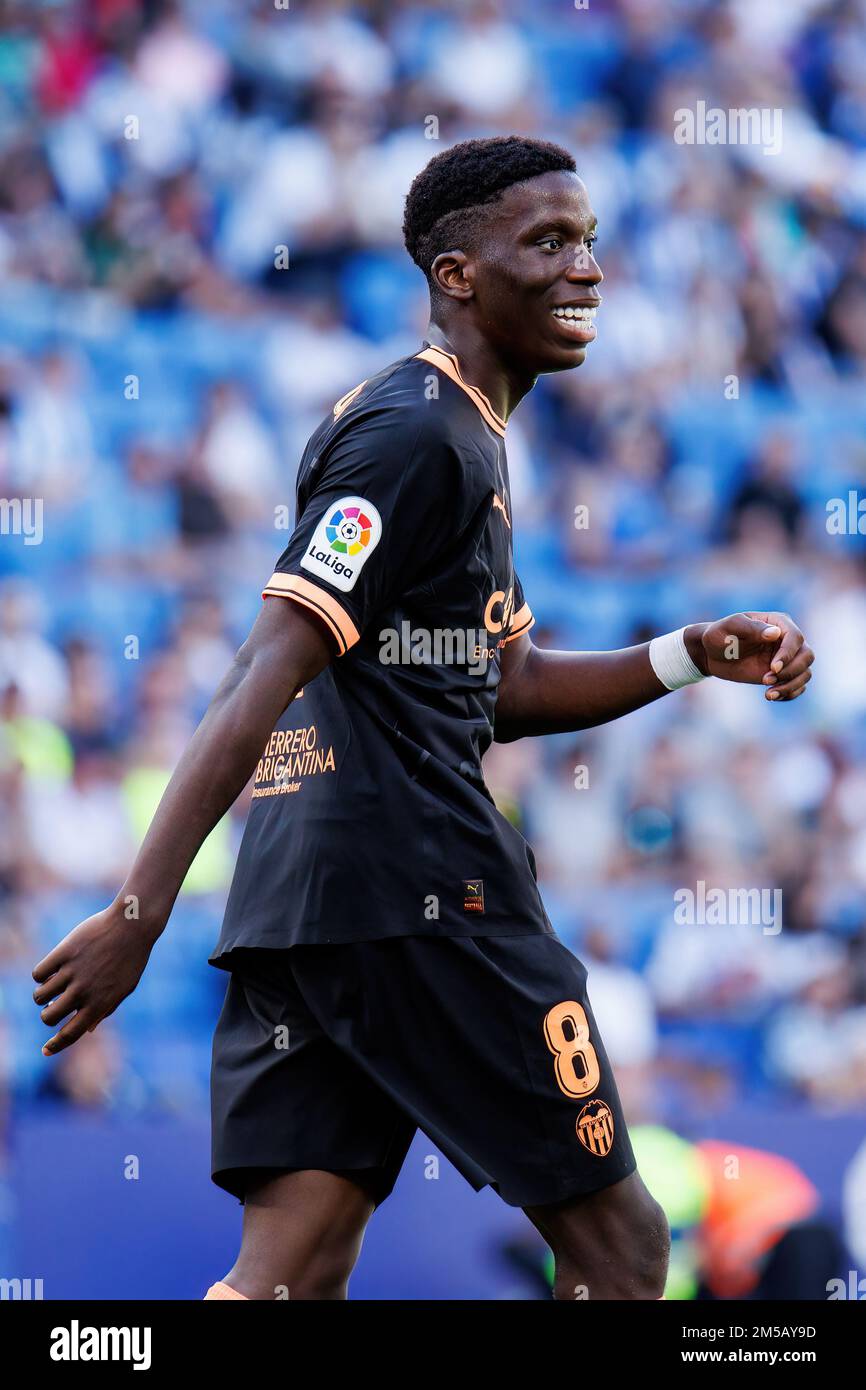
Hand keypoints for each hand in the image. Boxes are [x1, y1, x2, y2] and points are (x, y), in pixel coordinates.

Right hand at [32, 903, 155, 1055]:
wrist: (133, 925)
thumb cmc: (132, 957)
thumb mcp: (124, 987)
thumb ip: (106, 1010)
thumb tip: (89, 1029)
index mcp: (99, 1005)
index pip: (70, 1034)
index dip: (55, 1046)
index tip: (45, 1050)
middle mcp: (83, 992)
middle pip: (48, 1017)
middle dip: (47, 1014)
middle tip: (52, 1004)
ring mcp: (72, 972)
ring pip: (40, 996)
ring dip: (42, 994)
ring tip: (52, 984)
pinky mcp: (63, 953)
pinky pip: (38, 973)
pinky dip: (40, 975)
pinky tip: (51, 969)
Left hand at [690, 612, 813, 699]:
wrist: (712, 654)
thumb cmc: (720, 636)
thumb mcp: (730, 627)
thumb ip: (752, 628)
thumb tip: (775, 633)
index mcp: (779, 623)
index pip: (795, 638)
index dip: (788, 654)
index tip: (773, 668)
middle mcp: (787, 640)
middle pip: (807, 656)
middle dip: (791, 671)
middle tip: (766, 680)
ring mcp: (787, 658)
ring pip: (805, 673)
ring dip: (790, 686)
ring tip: (769, 694)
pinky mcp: (782, 674)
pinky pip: (798, 686)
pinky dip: (790, 694)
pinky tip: (771, 696)